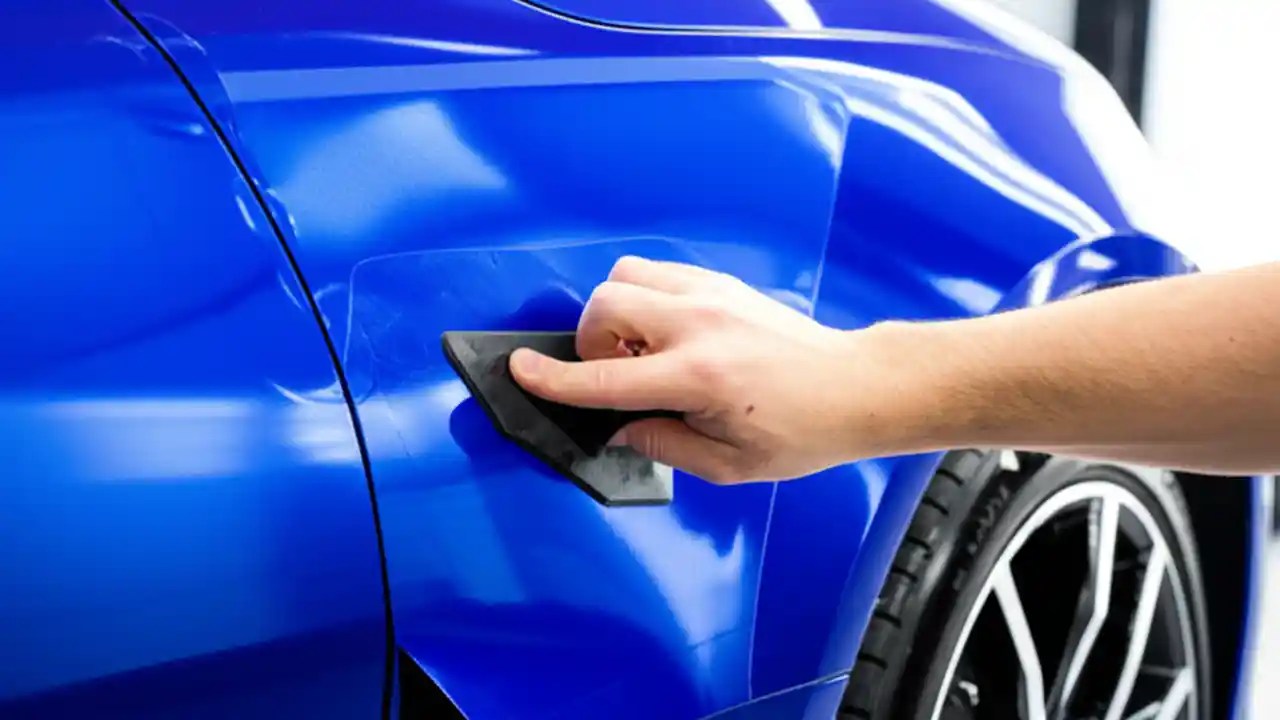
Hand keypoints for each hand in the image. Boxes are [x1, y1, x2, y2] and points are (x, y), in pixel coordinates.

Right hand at [508, 257, 892, 482]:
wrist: (853, 387)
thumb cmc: (801, 431)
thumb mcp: (727, 464)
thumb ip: (661, 443)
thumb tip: (616, 426)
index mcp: (699, 378)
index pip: (605, 378)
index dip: (554, 379)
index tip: (520, 371)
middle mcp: (699, 326)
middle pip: (605, 305)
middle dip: (589, 341)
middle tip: (612, 373)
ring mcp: (711, 296)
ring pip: (626, 275)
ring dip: (615, 312)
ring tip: (638, 351)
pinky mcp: (721, 283)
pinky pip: (657, 273)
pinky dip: (644, 298)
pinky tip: (664, 335)